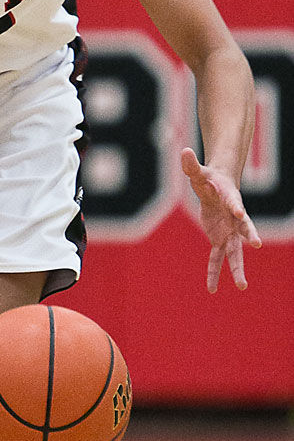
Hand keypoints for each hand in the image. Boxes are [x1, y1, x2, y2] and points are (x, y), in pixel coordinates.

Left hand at [180, 148, 261, 291]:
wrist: (219, 190)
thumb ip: (191, 165)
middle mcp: (234, 219)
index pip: (235, 203)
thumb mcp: (198, 173)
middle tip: (257, 244)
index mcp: (230, 200)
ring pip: (234, 253)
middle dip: (249, 236)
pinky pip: (216, 259)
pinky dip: (213, 273)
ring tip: (242, 286)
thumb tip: (184, 151)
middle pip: (243, 230)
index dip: (237, 207)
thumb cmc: (210, 180)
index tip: (241, 213)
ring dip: (237, 269)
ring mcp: (229, 232)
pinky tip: (211, 289)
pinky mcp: (219, 240)